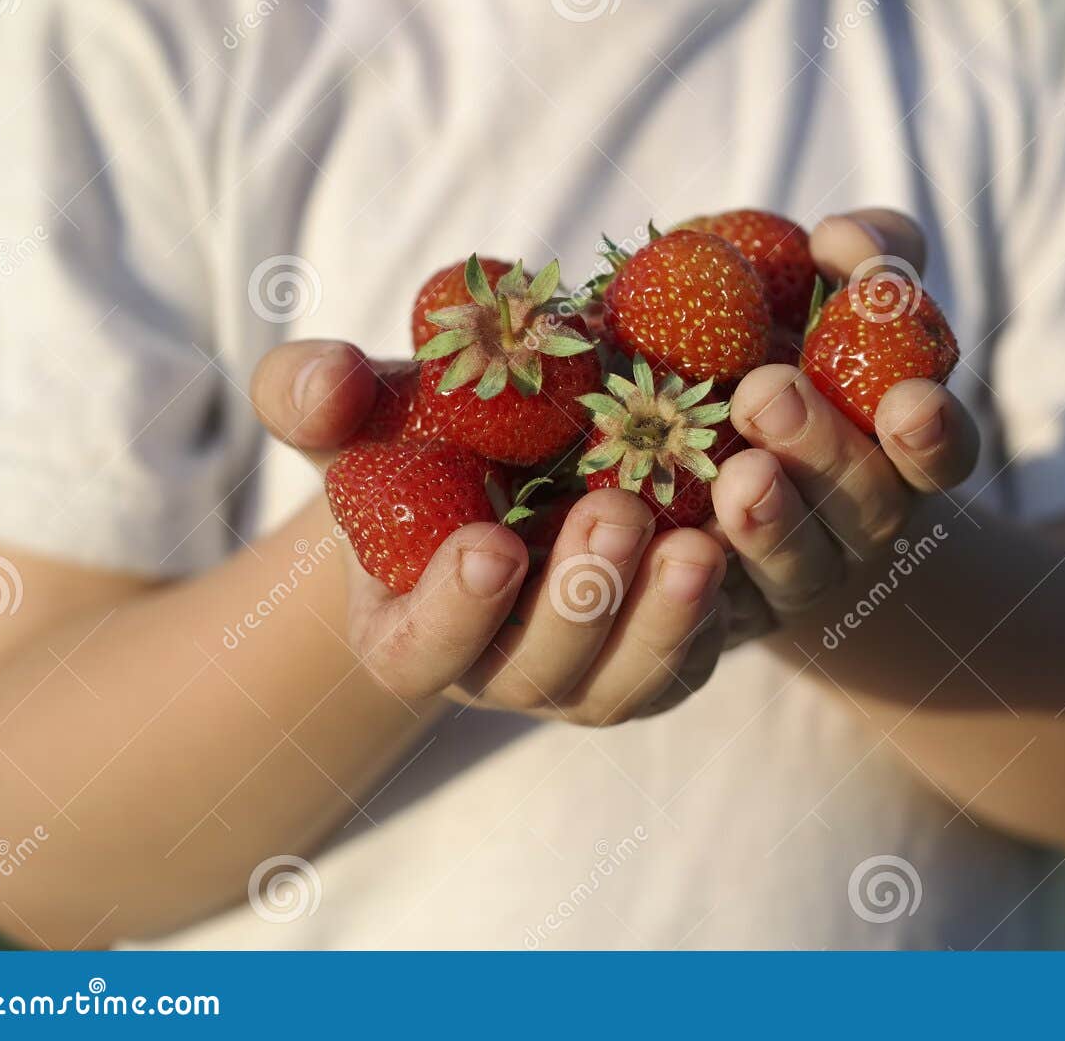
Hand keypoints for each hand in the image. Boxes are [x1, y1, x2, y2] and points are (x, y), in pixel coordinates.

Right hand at [249, 343, 728, 723]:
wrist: (512, 456)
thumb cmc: (419, 439)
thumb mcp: (364, 411)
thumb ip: (316, 395)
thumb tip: (321, 382)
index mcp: (411, 633)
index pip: (421, 652)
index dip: (453, 613)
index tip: (490, 545)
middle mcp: (503, 673)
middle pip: (544, 672)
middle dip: (583, 601)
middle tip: (617, 515)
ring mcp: (591, 673)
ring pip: (633, 682)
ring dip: (668, 619)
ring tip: (701, 541)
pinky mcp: (664, 653)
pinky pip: (699, 652)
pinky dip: (727, 605)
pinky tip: (748, 533)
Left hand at [711, 210, 979, 626]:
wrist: (724, 459)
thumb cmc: (794, 350)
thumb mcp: (837, 293)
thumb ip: (866, 256)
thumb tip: (845, 238)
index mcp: (902, 450)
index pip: (942, 450)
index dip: (932, 434)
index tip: (910, 399)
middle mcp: (862, 523)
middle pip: (866, 507)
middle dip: (824, 451)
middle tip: (767, 392)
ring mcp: (796, 575)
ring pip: (796, 564)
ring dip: (769, 522)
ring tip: (736, 477)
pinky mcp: (725, 614)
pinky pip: (713, 610)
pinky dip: (693, 578)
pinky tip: (658, 539)